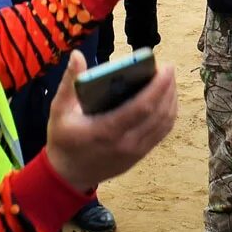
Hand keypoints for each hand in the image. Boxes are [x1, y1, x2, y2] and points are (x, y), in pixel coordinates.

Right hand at [45, 51, 179, 192]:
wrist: (67, 176)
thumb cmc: (63, 140)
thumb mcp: (59, 110)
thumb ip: (69, 83)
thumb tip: (77, 56)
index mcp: (106, 131)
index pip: (142, 107)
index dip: (158, 86)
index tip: (165, 67)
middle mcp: (126, 143)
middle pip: (159, 113)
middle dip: (168, 88)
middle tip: (168, 68)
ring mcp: (136, 151)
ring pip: (164, 123)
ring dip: (171, 100)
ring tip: (169, 80)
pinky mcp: (140, 156)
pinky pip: (161, 133)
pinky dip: (168, 114)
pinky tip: (167, 100)